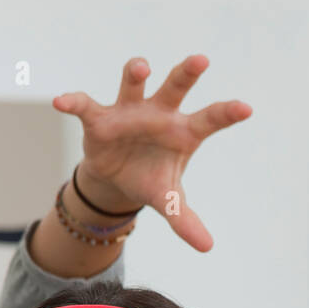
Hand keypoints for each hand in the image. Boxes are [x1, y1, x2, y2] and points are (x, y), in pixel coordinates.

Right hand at [56, 55, 251, 249]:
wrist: (117, 178)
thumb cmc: (150, 179)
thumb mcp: (167, 200)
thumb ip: (185, 220)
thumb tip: (207, 247)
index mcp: (181, 132)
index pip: (208, 120)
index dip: (226, 114)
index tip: (246, 109)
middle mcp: (158, 113)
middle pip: (174, 88)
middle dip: (186, 74)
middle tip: (201, 60)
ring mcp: (128, 111)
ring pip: (132, 84)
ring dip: (135, 73)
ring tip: (142, 67)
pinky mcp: (99, 118)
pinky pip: (85, 105)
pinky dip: (74, 101)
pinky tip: (62, 102)